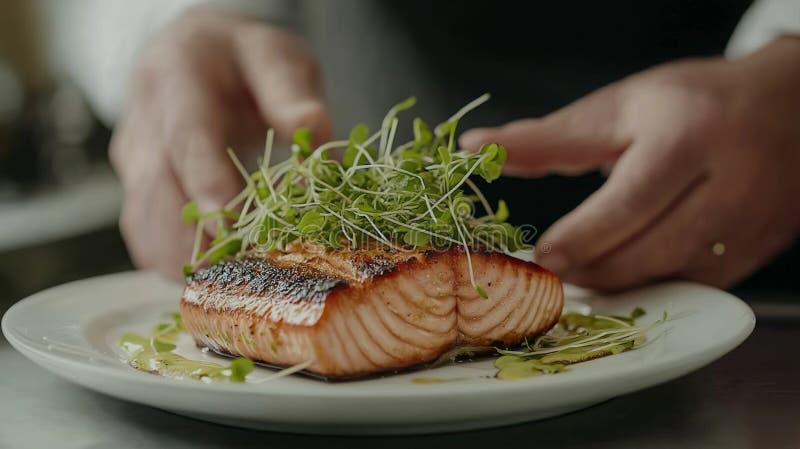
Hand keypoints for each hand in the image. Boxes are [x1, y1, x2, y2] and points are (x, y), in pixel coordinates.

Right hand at [110, 7, 330, 278]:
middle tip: (242, 271)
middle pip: (158, 190)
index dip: (205, 180)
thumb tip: (314, 131)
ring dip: (185, 257)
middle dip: (197, 237)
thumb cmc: (244, 59)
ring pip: (145, 222)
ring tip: (234, 279)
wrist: (201, 57)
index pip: (187, 135)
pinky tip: (214, 273)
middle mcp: (144, 122)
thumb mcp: (276, 57)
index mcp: (177, 77)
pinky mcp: (135, 189)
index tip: (229, 217)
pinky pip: (146, 234)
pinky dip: (176, 260)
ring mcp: (133, 159)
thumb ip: (291, 93)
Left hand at [461, 37, 799, 289]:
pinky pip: (699, 286)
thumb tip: (478, 148)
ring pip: (674, 276)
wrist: (788, 106)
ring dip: (621, 284)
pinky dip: (656, 286)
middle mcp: (730, 183)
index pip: (627, 204)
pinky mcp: (760, 249)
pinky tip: (627, 275)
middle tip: (556, 271)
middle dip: (594, 270)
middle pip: (651, 250)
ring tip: (584, 272)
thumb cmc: (693, 103)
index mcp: (687, 138)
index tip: (542, 256)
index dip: (580, 238)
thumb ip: (548, 138)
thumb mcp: (620, 108)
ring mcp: (752, 222)